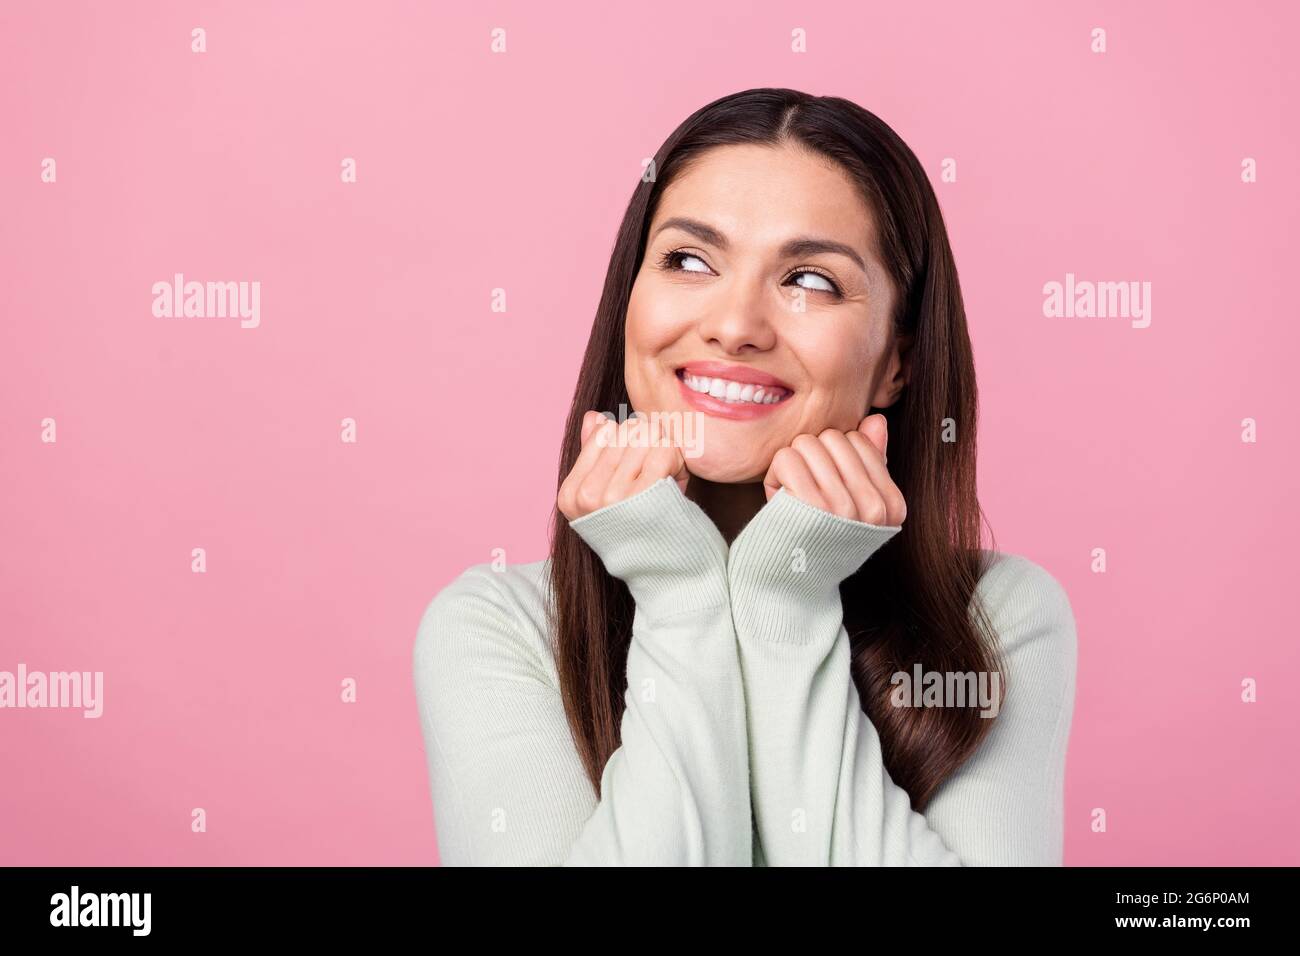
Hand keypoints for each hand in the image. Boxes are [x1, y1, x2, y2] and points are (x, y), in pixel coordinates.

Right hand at [558, 411, 690, 520]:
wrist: (667, 570)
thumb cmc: (642, 527)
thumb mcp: (612, 492)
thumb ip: (598, 456)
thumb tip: (594, 417)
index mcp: (571, 494)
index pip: (605, 432)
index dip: (632, 437)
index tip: (642, 461)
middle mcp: (586, 497)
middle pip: (628, 430)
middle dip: (651, 441)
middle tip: (661, 467)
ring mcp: (611, 500)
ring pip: (647, 436)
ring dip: (666, 450)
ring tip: (667, 475)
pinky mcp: (642, 500)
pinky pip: (663, 452)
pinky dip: (677, 460)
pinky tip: (675, 480)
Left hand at [762, 413, 906, 525]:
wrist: (789, 583)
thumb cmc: (818, 536)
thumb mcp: (850, 501)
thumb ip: (869, 460)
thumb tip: (876, 420)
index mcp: (891, 506)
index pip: (859, 440)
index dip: (832, 456)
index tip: (825, 488)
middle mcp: (874, 509)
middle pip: (833, 438)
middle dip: (811, 457)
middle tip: (804, 491)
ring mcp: (846, 508)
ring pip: (808, 444)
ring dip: (791, 464)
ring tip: (793, 496)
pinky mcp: (812, 508)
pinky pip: (788, 457)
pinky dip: (775, 474)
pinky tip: (780, 499)